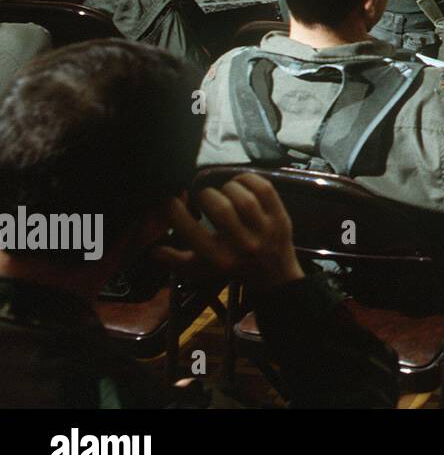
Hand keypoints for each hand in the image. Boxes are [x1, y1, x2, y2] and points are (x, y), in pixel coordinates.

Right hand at [155, 174, 303, 292]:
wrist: (272, 274)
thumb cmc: (229, 268)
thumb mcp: (200, 270)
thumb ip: (175, 260)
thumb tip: (151, 248)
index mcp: (218, 259)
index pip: (190, 231)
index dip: (174, 210)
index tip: (171, 200)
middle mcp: (242, 246)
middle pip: (220, 209)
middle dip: (205, 195)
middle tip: (202, 195)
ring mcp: (265, 231)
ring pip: (244, 198)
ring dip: (227, 187)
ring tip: (221, 190)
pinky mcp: (281, 217)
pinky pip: (265, 190)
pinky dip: (249, 180)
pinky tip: (239, 182)